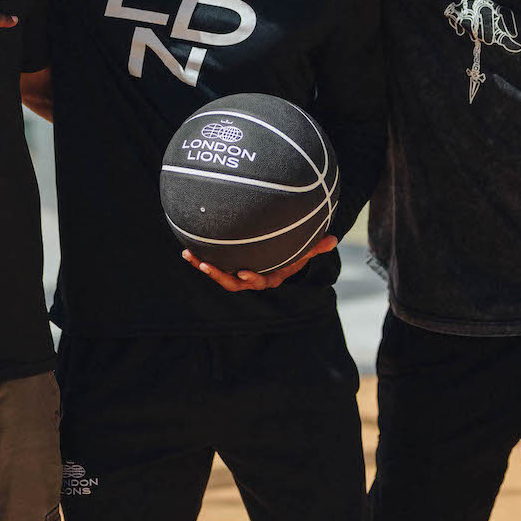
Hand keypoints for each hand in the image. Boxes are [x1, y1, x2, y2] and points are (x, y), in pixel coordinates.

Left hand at [181, 235, 337, 292]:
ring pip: (219, 275)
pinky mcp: (227, 265)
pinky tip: (186, 249)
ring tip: (189, 256)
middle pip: (233, 282)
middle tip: (206, 266)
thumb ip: (316, 246)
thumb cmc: (291, 253)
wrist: (277, 256)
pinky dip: (200, 258)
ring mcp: (237, 273)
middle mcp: (251, 278)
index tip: (242, 272)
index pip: (259, 281)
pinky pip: (212, 263)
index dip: (251, 278)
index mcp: (269, 277)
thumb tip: (334, 239)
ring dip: (204, 266)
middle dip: (218, 275)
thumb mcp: (304, 250)